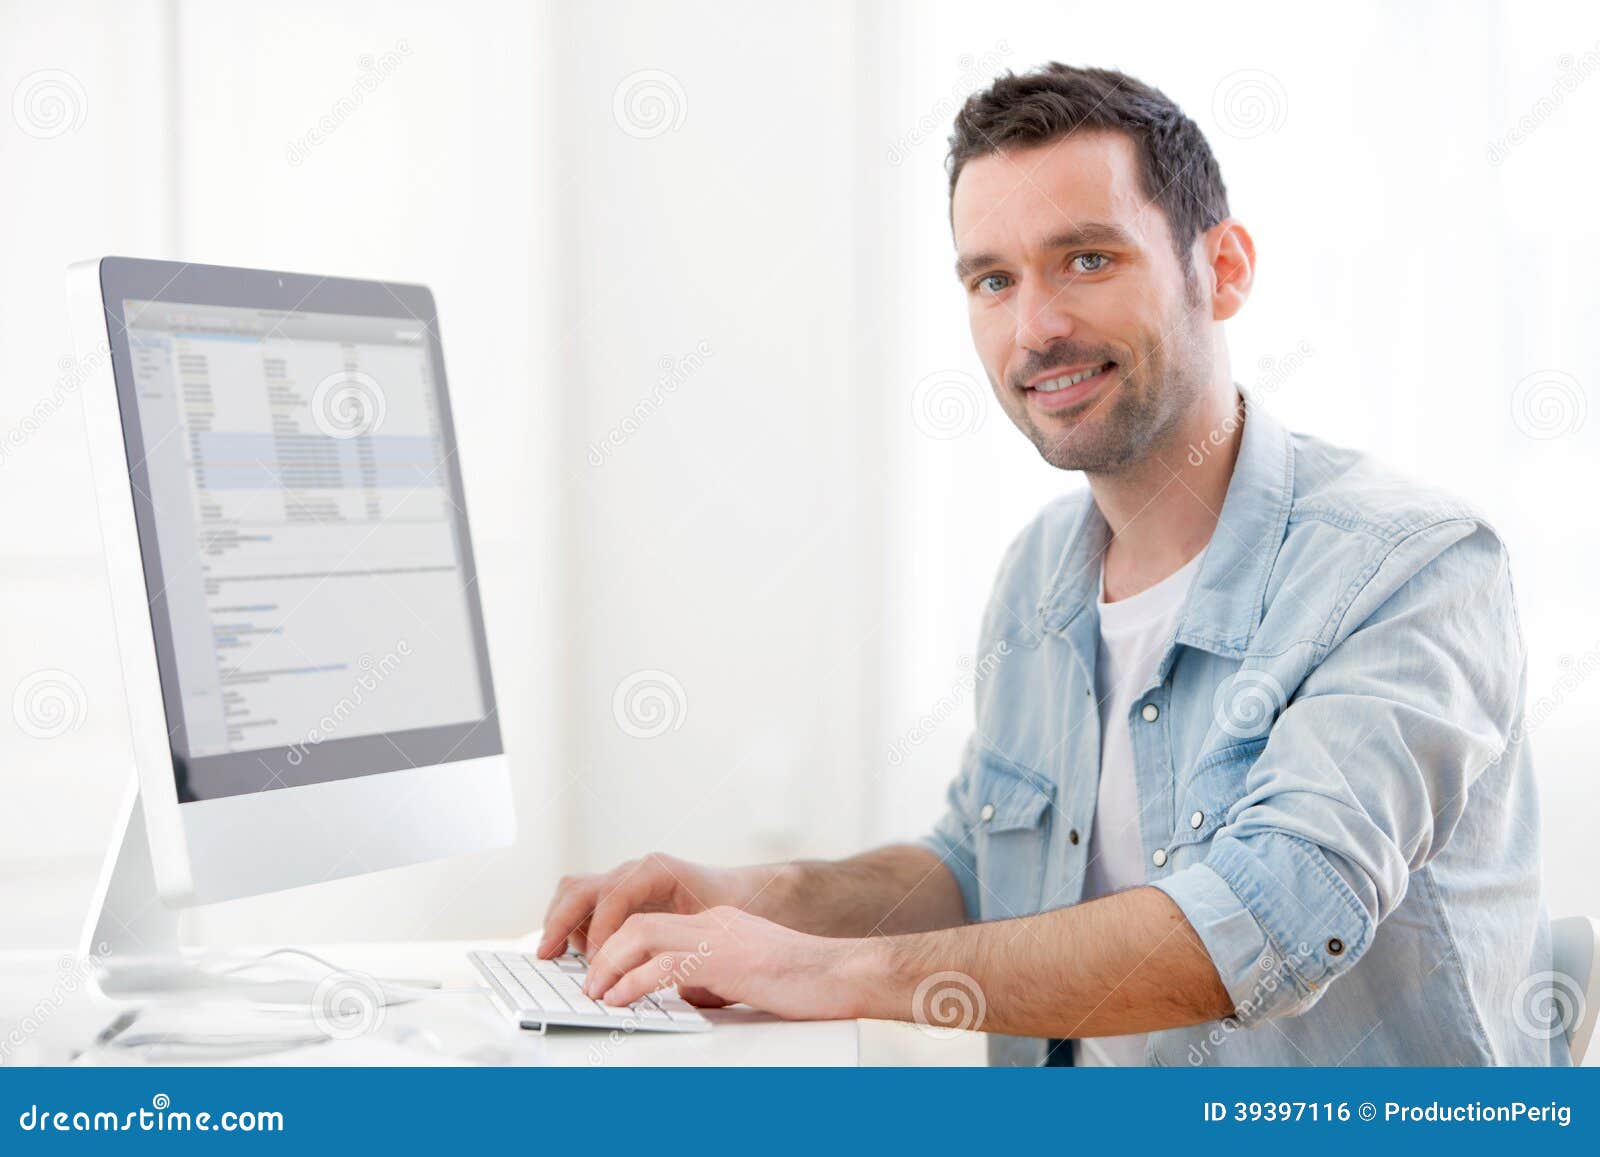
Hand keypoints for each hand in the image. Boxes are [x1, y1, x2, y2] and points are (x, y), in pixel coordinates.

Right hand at [536, 852, 759, 960]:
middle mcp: (633, 871)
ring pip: (573, 891)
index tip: (597, 962)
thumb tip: (653, 974)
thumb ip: (682, 943)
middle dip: (560, 921)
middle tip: (547, 955)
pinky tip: (578, 954)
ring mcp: (622, 880)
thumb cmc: (727, 906)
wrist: (739, 892)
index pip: (613, 895)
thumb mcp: (712, 923)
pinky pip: (582, 904)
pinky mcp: (616, 896)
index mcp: (655, 870)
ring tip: (554, 956)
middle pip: (580, 887)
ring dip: (560, 921)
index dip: (600, 929)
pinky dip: (571, 925)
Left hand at [582, 907, 878, 1020]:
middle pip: (638, 921)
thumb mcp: (747, 975)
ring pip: (643, 935)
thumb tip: (683, 994)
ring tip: (596, 991)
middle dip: (603, 950)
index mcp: (717, 923)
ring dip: (610, 964)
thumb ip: (712, 976)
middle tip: (587, 982)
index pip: (653, 922)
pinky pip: (665, 965)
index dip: (618, 944)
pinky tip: (622, 998)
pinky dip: (634, 982)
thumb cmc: (806, 981)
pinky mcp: (726, 959)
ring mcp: (719, 937)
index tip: (599, 971)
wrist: (846, 974)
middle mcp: (713, 922)